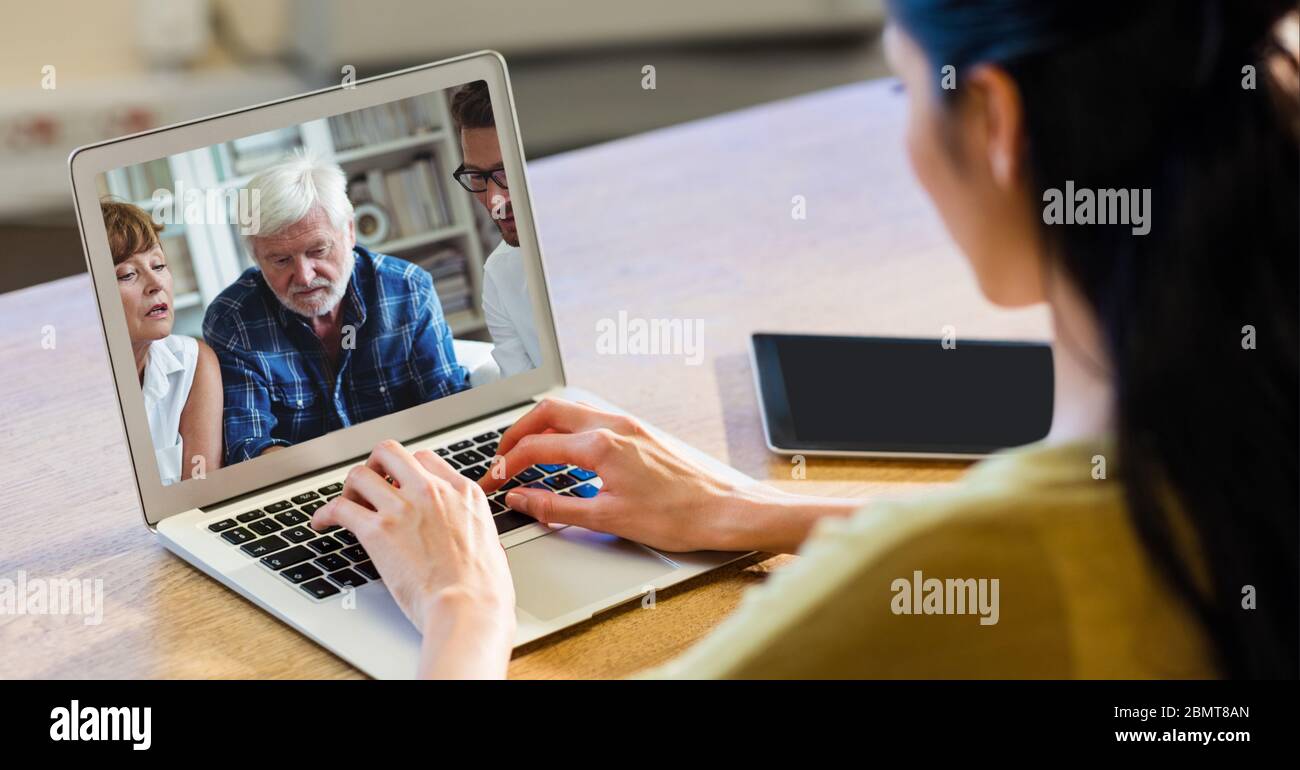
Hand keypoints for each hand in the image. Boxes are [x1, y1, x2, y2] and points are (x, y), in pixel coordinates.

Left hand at [311, 440, 515, 676]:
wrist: (469, 607)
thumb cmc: (485, 588)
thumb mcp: (490, 540)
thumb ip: (472, 526)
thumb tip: (468, 535)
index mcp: (463, 492)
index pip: (425, 459)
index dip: (407, 471)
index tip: (399, 486)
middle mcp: (431, 491)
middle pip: (389, 452)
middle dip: (374, 466)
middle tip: (370, 485)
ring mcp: (403, 508)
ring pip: (359, 474)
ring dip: (349, 488)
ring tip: (347, 505)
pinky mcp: (378, 530)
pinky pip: (339, 508)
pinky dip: (324, 514)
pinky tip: (321, 524)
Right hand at [479, 398, 765, 552]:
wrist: (723, 510)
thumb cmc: (675, 516)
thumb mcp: (606, 518)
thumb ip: (555, 507)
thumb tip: (521, 499)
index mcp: (601, 444)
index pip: (537, 446)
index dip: (505, 464)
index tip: (492, 480)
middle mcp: (614, 425)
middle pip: (549, 412)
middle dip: (518, 432)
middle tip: (500, 456)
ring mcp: (629, 425)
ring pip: (572, 412)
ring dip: (544, 428)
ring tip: (527, 453)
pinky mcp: (640, 433)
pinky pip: (593, 420)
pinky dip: (569, 431)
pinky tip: (567, 456)